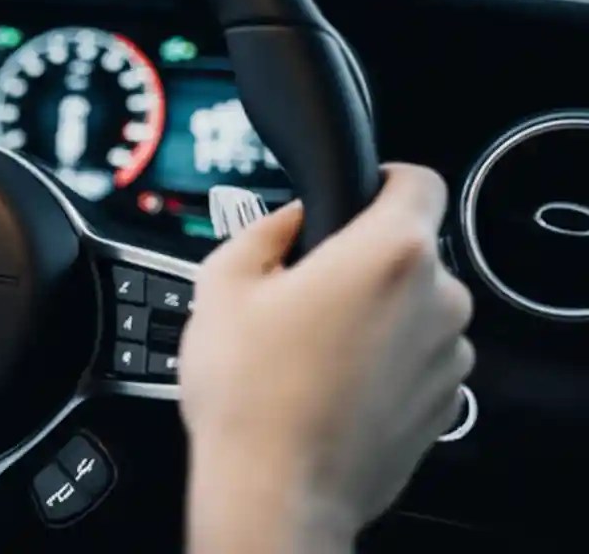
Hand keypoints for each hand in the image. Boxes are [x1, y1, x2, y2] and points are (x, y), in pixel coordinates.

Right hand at [181, 164, 472, 553]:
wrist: (275, 490)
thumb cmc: (250, 394)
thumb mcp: (221, 283)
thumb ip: (263, 229)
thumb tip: (288, 220)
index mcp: (390, 253)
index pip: (419, 179)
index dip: (381, 179)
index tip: (355, 196)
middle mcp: (437, 299)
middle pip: (409, 250)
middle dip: (359, 260)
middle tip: (300, 292)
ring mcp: (447, 356)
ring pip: (413, 307)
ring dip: (373, 314)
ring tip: (308, 348)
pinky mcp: (445, 402)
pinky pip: (416, 358)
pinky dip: (383, 361)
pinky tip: (328, 383)